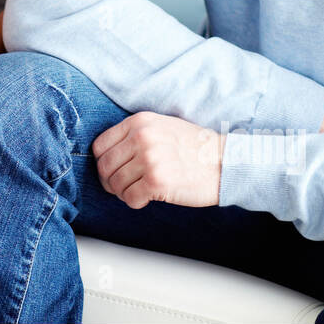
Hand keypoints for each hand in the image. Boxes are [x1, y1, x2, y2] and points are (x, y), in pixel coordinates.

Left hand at [93, 112, 223, 208]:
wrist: (224, 162)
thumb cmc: (194, 147)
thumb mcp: (161, 127)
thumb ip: (134, 135)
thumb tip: (105, 156)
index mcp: (139, 122)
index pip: (100, 146)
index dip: (103, 162)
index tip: (113, 171)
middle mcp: (142, 137)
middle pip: (104, 167)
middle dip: (110, 181)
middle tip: (124, 187)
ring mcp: (149, 159)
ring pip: (115, 184)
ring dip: (124, 193)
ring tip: (140, 191)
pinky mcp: (157, 181)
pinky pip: (129, 198)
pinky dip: (135, 201)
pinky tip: (148, 197)